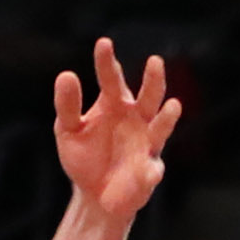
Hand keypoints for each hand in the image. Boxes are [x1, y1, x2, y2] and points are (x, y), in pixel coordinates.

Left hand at [54, 39, 181, 219]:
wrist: (94, 196)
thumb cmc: (85, 156)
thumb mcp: (69, 130)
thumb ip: (68, 105)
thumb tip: (66, 74)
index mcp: (115, 104)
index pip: (112, 78)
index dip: (107, 62)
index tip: (103, 43)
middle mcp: (136, 119)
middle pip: (148, 96)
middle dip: (152, 80)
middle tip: (154, 61)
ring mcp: (146, 144)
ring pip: (161, 127)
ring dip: (167, 118)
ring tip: (173, 106)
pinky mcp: (149, 172)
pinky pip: (152, 170)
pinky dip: (150, 171)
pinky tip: (148, 171)